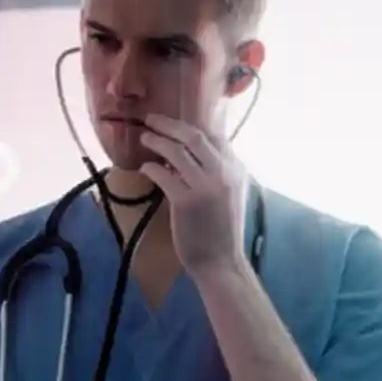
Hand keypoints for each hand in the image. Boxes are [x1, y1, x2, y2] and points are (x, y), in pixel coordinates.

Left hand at [137, 114, 248, 274]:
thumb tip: (191, 152)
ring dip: (156, 141)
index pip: (215, 135)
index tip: (174, 120)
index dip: (192, 123)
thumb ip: (218, 172)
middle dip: (169, 124)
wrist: (221, 261)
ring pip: (176, 151)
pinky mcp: (186, 201)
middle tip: (152, 119)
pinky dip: (151, 168)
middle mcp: (224, 173)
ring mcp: (206, 186)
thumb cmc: (222, 229)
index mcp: (237, 170)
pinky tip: (146, 168)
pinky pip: (163, 174)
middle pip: (194, 136)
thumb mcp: (230, 194)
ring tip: (144, 138)